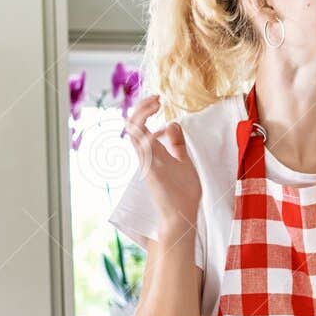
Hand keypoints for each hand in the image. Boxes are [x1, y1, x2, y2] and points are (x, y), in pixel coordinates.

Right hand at [125, 96, 200, 236]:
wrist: (182, 217)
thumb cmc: (183, 193)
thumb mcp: (183, 161)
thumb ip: (177, 144)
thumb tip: (173, 123)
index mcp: (152, 152)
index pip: (139, 125)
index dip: (145, 109)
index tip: (159, 100)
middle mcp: (146, 156)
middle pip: (132, 124)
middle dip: (141, 106)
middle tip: (156, 98)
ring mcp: (147, 163)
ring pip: (133, 133)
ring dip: (142, 114)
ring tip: (156, 103)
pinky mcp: (151, 171)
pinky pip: (142, 149)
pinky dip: (146, 134)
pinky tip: (159, 127)